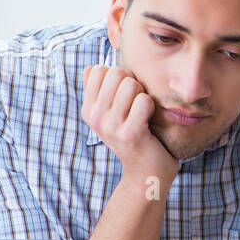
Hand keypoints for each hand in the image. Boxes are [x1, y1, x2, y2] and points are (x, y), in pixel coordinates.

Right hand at [81, 65, 178, 180]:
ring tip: (142, 112)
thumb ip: (100, 91)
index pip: (98, 69)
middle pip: (116, 73)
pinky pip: (144, 101)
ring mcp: (110, 126)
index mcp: (88, 110)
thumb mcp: (111, 114)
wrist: (147, 172)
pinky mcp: (130, 134)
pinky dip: (151, 107)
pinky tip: (149, 121)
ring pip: (131, 84)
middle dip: (132, 82)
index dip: (117, 76)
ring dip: (143, 94)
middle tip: (136, 104)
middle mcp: (95, 117)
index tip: (124, 95)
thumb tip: (91, 68)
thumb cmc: (135, 136)